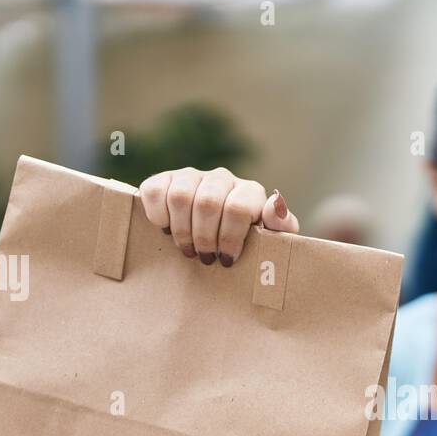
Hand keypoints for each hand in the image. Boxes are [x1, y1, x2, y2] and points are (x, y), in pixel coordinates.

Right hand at [137, 167, 299, 265]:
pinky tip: (168, 230)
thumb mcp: (272, 241)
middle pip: (207, 203)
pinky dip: (158, 215)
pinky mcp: (166, 180)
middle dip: (204, 238)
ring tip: (188, 249)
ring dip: (182, 231)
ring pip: (180, 197)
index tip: (227, 259)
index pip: (237, 208)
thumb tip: (275, 203)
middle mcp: (222, 178)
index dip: (229, 238)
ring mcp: (193, 176)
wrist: (222, 241)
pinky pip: (155, 190)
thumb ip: (281, 225)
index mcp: (249, 192)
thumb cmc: (249, 246)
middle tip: (205, 257)